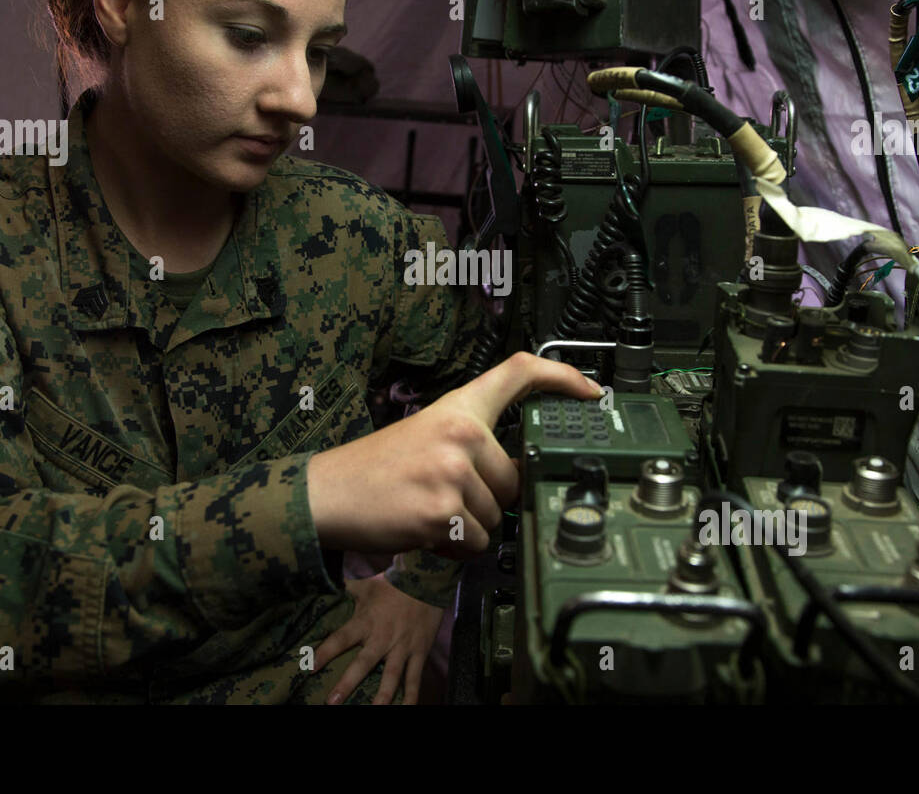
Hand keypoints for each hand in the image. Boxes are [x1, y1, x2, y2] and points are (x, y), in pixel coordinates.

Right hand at [307, 351, 599, 557]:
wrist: (328, 494)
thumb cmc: (376, 469)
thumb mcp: (427, 432)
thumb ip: (473, 441)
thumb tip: (520, 471)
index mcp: (458, 408)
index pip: (518, 372)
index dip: (563, 375)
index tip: (591, 391)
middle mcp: (461, 433)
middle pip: (514, 479)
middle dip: (490, 499)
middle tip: (447, 495)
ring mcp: (452, 471)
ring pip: (497, 516)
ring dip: (470, 525)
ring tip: (430, 510)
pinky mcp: (442, 510)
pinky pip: (476, 541)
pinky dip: (455, 546)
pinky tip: (426, 529)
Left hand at [315, 573, 443, 704]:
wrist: (426, 581)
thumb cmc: (391, 585)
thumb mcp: (365, 586)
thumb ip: (344, 589)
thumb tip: (325, 582)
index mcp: (366, 622)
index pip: (341, 638)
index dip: (325, 652)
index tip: (309, 667)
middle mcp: (383, 637)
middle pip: (363, 664)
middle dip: (347, 683)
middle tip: (332, 702)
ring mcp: (402, 647)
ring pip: (392, 676)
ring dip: (382, 697)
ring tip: (373, 712)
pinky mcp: (419, 653)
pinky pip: (415, 679)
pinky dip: (411, 697)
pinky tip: (406, 711)